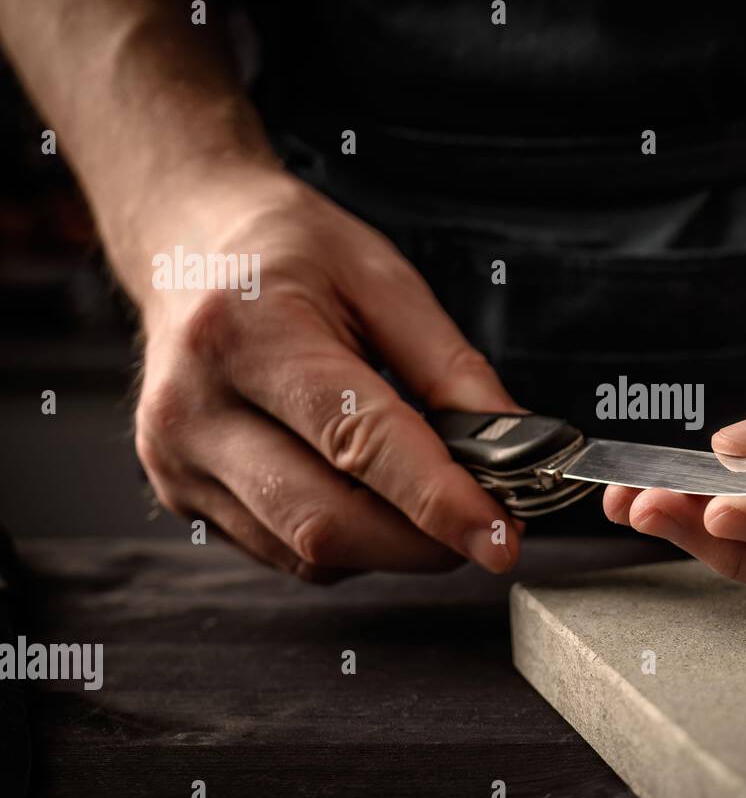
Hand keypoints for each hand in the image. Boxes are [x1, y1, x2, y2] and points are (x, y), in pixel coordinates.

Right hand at [115, 163, 521, 579]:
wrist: (182, 246)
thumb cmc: (284, 253)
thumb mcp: (383, 279)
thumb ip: (452, 370)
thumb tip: (516, 447)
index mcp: (247, 333)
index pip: (357, 441)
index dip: (438, 500)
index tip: (500, 537)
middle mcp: (195, 408)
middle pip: (326, 521)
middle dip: (426, 540)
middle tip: (490, 524)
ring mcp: (177, 462)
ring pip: (309, 551)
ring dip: (392, 544)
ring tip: (432, 499)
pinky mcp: (183, 496)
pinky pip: (285, 551)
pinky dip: (349, 541)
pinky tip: (372, 496)